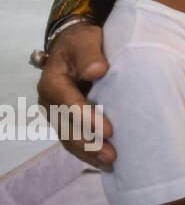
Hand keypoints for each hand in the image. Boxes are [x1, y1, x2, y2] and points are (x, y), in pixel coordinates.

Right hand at [37, 22, 114, 169]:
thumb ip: (89, 54)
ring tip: (110, 163)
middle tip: (111, 155)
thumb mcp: (85, 41)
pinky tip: (105, 163)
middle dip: (88, 143)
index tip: (109, 130)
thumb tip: (97, 71)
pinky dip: (88, 152)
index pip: (67, 102)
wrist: (76, 46)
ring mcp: (58, 114)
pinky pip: (74, 140)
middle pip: (67, 127)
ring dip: (88, 153)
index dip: (86, 117)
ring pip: (69, 138)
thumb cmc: (82, 43)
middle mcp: (51, 101)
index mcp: (52, 81)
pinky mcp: (68, 120)